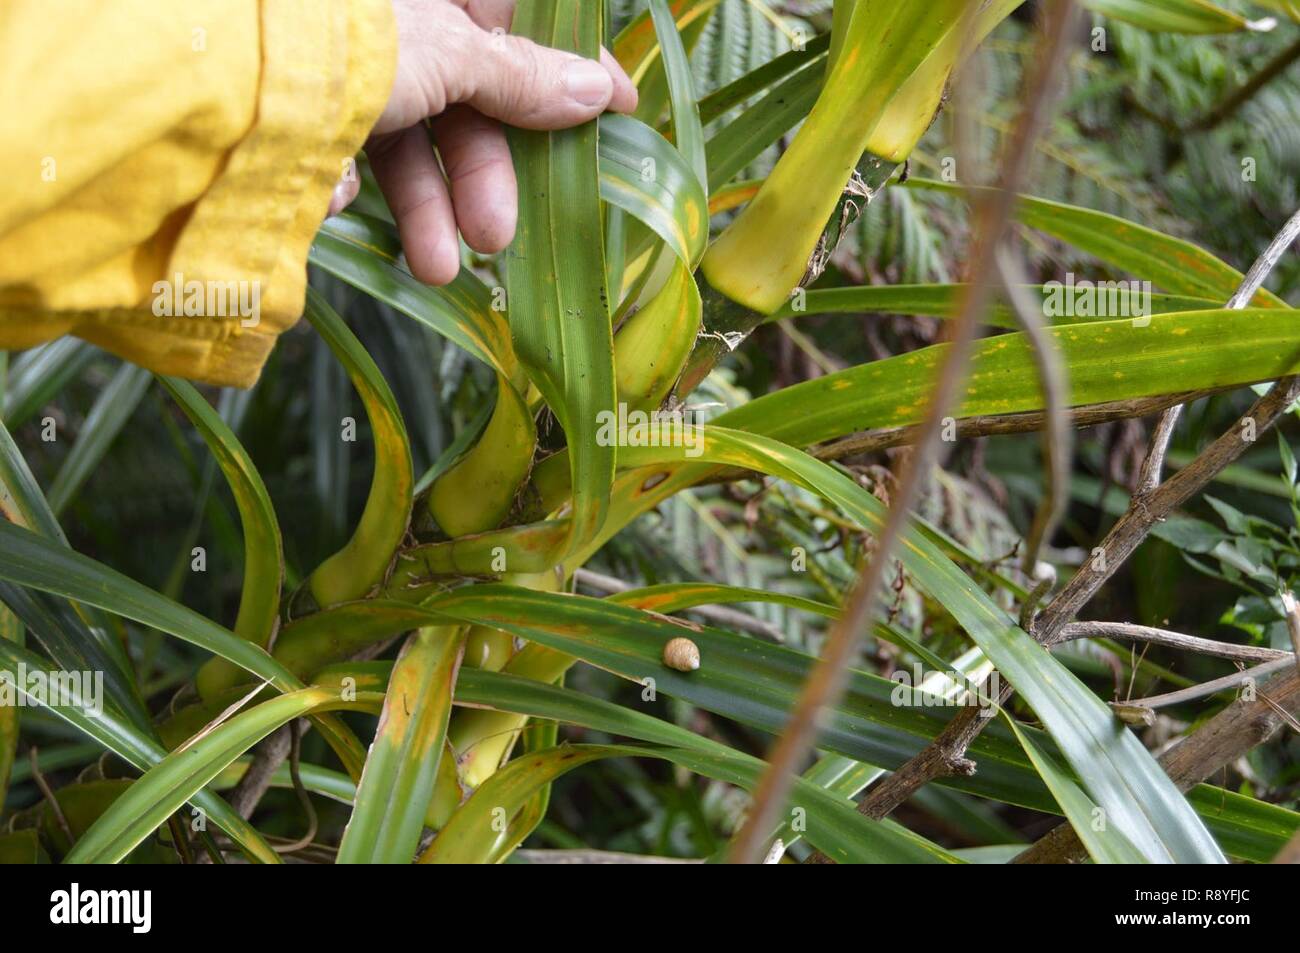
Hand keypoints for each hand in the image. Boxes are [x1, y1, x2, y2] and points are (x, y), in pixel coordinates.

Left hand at [330, 0, 637, 284]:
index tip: (618, 114)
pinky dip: (344, 184)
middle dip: (480, 180)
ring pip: (406, 142)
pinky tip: (327, 198)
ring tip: (431, 270)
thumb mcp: (445, 54)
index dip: (573, 71)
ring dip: (422, 211)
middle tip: (494, 240)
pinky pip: (344, 149)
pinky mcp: (300, 105)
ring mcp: (348, 64)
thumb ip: (518, 77)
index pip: (521, 25)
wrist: (198, 64)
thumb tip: (599, 90)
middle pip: (467, 102)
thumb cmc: (335, 33)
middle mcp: (395, 23)